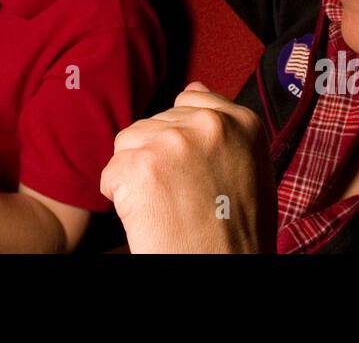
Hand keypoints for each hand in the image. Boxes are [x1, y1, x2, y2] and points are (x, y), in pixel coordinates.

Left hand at [100, 82, 275, 253]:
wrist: (226, 270)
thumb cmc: (237, 231)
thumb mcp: (248, 167)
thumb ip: (223, 127)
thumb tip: (193, 87)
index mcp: (241, 121)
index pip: (188, 102)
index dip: (182, 140)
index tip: (193, 171)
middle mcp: (208, 124)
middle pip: (154, 124)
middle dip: (158, 158)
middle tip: (181, 198)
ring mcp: (173, 142)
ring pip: (128, 144)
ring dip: (137, 176)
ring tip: (166, 207)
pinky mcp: (140, 167)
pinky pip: (111, 174)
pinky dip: (121, 200)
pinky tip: (149, 219)